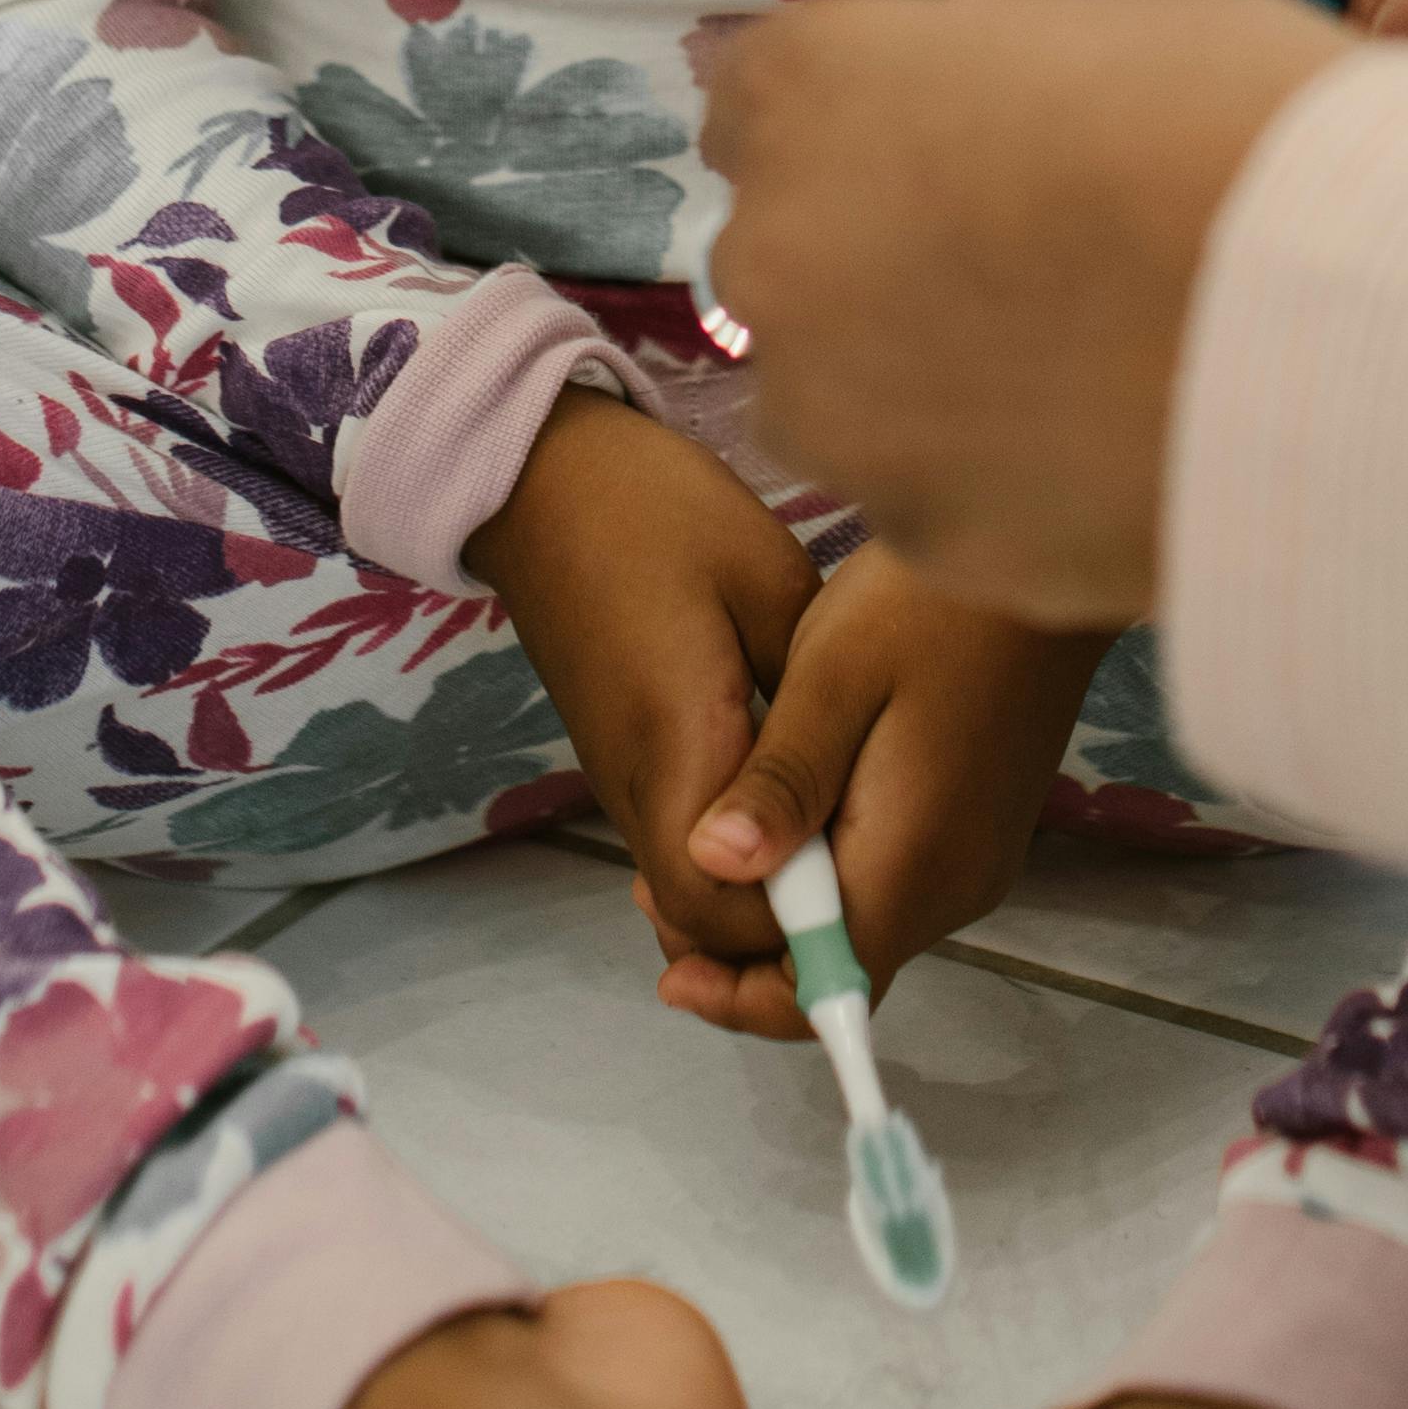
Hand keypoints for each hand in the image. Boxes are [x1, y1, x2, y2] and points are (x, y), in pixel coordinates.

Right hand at [471, 387, 820, 973]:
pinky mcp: (620, 756)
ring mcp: (620, 776)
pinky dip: (731, 854)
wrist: (541, 479)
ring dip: (754, 890)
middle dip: (777, 928)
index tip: (866, 891)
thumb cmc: (658, 513)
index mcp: (677, 747)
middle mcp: (637, 786)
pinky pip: (676, 841)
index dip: (790, 929)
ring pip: (684, 888)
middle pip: (698, 917)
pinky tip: (792, 803)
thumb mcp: (764, 579)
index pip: (719, 905)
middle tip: (865, 876)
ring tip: (838, 844)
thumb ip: (806, 700)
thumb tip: (853, 784)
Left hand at [657, 543, 1106, 1036]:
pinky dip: (826, 874)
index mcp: (914, 864)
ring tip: (708, 843)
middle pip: (841, 966)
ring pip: (863, 925)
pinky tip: (780, 813)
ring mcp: (975, 859)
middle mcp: (955, 886)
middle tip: (660, 890)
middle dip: (749, 951)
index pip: (822, 988)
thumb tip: (710, 865)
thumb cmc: (934, 603)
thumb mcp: (836, 676)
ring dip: (785, 909)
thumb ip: (780, 782)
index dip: (740, 997)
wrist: (1042, 557)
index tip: (668, 969)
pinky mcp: (978, 826)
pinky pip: (891, 882)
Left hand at [697, 0, 1345, 626]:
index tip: (954, 143)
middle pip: (786, 250)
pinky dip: (986, 482)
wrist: (1349, 337)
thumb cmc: (1252, 130)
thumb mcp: (1146, 28)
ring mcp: (830, 409)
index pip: (767, 99)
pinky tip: (1101, 454)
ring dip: (915, 380)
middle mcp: (778, 246)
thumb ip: (1028, 26)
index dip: (865, 121)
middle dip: (874, 254)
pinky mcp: (909, 534)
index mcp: (812, 83)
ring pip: (838, 393)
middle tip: (1026, 263)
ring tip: (1074, 372)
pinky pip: (925, 496)